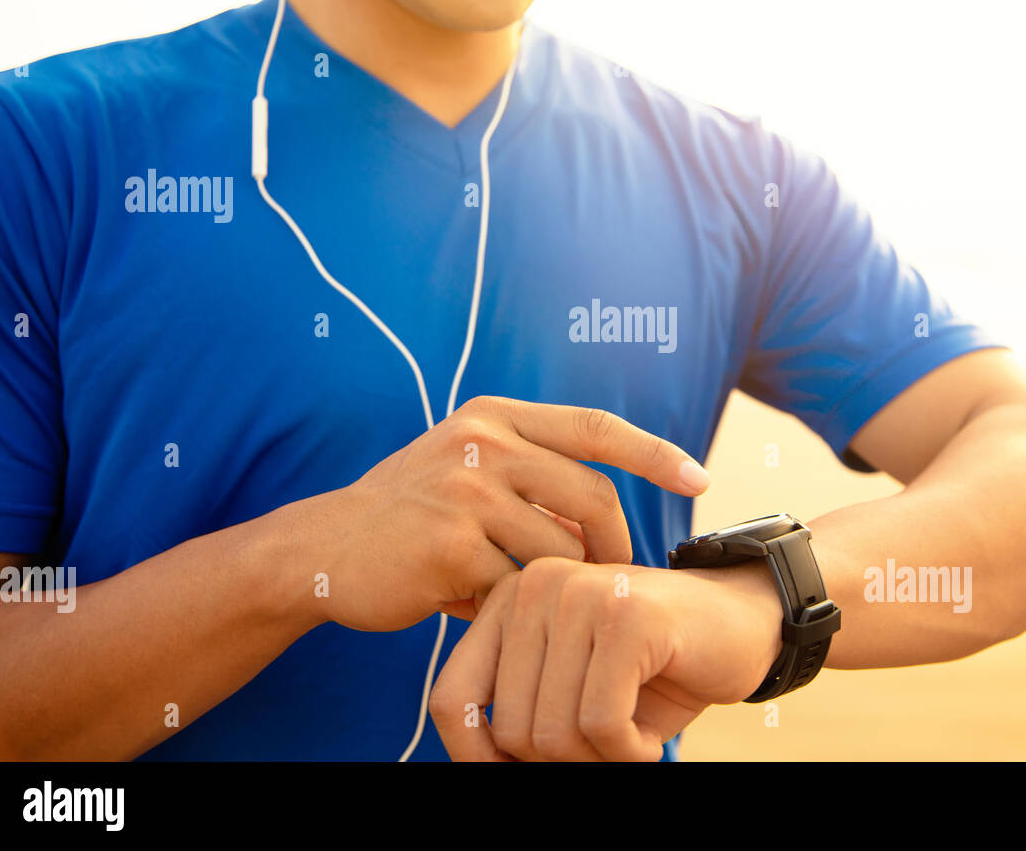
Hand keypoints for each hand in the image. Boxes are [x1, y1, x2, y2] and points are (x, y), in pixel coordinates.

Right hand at [299, 396, 710, 631]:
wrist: (324, 548)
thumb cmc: (410, 513)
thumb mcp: (467, 466)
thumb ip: (530, 473)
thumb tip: (605, 516)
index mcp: (495, 417)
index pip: (596, 426)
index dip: (655, 453)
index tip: (700, 479)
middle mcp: (483, 443)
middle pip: (592, 497)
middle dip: (617, 544)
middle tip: (616, 576)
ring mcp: (466, 493)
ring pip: (559, 550)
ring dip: (565, 584)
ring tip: (549, 601)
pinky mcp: (451, 547)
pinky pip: (517, 587)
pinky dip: (517, 605)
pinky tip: (490, 609)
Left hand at [428, 557, 783, 760]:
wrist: (748, 621)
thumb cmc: (657, 666)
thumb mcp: (572, 692)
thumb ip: (519, 718)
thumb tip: (480, 766)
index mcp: (510, 599)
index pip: (452, 698)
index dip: (476, 758)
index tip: (518, 772)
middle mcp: (536, 585)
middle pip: (511, 730)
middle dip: (563, 763)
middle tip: (608, 747)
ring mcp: (581, 594)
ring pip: (554, 733)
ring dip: (600, 760)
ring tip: (631, 738)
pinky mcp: (626, 617)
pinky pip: (601, 724)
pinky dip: (629, 752)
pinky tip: (651, 739)